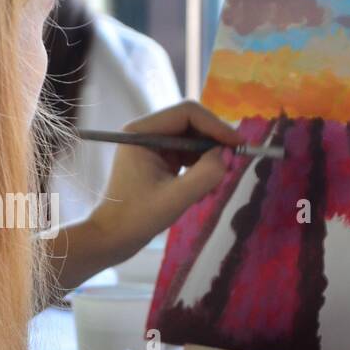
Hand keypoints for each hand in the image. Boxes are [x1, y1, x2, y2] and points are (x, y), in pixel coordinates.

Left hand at [85, 101, 241, 266]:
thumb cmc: (136, 218)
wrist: (112, 238)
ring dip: (209, 158)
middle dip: (214, 142)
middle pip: (192, 123)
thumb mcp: (176, 198)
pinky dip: (200, 168)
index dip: (216, 125)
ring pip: (193, 140)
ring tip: (215, 184)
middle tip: (233, 163)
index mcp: (141, 131)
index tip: (238, 144)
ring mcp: (152, 146)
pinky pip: (188, 155)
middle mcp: (146, 132)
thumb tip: (228, 154)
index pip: (187, 112)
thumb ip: (205, 174)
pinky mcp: (158, 161)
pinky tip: (203, 191)